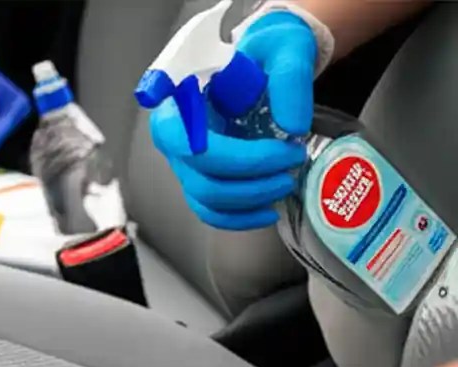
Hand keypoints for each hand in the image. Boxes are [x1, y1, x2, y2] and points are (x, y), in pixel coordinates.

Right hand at [149, 11, 316, 230]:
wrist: (261, 66)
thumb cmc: (263, 55)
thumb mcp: (281, 49)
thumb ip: (289, 79)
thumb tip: (292, 128)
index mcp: (178, 103)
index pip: (189, 143)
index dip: (234, 157)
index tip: (282, 148)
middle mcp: (173, 137)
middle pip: (201, 177)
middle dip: (253, 179)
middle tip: (292, 162)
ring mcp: (184, 162)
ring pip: (206, 198)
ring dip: (250, 200)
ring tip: (286, 182)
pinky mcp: (198, 179)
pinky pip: (210, 211)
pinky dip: (239, 218)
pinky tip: (268, 210)